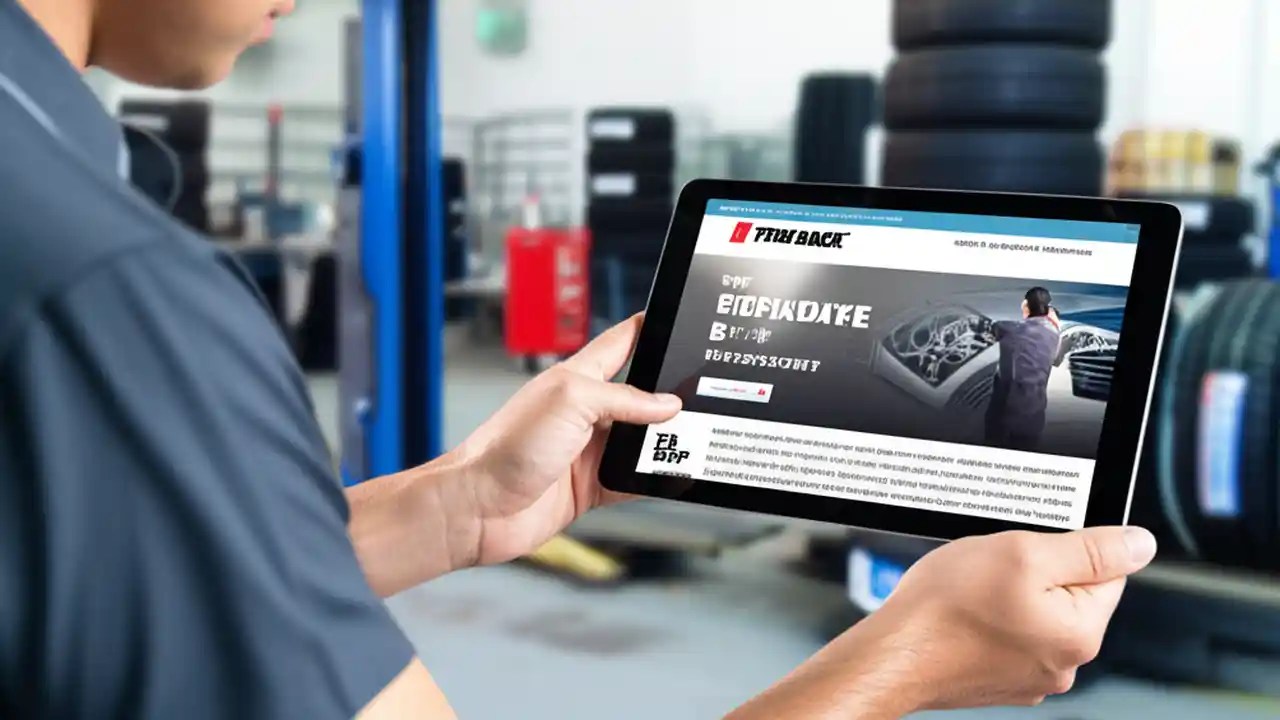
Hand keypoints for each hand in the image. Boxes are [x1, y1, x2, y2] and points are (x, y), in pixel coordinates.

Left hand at [455, 314, 680, 565]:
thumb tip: (667, 405)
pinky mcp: (591, 487)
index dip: (650, 329)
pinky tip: (676, 475)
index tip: (679, 321)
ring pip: (643, 440)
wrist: (478, 510)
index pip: (622, 342)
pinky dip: (656, 478)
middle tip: (708, 392)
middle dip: (673, 393)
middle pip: (642, 395)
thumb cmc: (505, 448)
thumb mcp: (571, 403)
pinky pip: (634, 480)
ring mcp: (589, 450)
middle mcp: (586, 412)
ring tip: (702, 437)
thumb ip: (624, 398)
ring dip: (669, 441)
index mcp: (577, 378)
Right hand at [860, 527, 1156, 709]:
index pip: (1108, 574)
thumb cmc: (947, 606)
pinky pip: (1008, 636)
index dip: (1069, 548)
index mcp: (1080, 634)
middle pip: (1070, 595)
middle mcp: (1063, 664)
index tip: (1032, 548)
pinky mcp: (998, 680)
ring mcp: (1029, 678)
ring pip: (1036, 614)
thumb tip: (1140, 545)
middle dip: (1037, 573)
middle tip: (995, 567)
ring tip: (972, 591)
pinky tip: (963, 613)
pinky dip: (989, 620)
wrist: (894, 653)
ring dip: (1010, 596)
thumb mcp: (1024, 553)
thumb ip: (1090, 549)